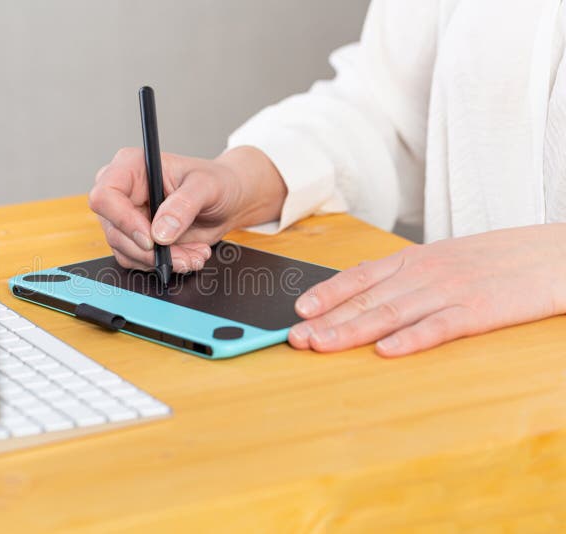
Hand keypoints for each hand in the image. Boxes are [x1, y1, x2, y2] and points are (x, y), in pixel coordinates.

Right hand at [89, 146, 285, 271]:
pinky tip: (188, 255)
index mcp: (132, 167)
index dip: (123, 221)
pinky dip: (164, 264)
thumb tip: (160, 232)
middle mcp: (123, 192)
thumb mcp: (206, 187)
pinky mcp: (136, 238)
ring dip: (161, 260)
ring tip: (194, 254)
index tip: (151, 239)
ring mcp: (126, 217)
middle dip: (149, 250)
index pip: (105, 196)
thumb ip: (184, 205)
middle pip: (113, 229)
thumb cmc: (216, 182)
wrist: (226, 201)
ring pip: (125, 250)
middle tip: (182, 255)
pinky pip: (137, 260)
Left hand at [289, 224, 565, 356]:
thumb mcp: (445, 258)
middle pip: (367, 299)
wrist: (556, 253)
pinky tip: (387, 351)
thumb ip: (406, 275)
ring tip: (321, 346)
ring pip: (391, 313)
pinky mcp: (480, 311)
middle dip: (326, 320)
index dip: (326, 294)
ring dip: (352, 331)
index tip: (298, 311)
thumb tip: (365, 283)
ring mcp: (451, 291)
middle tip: (294, 338)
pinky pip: (440, 327)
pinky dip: (412, 339)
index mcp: (415, 259)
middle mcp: (425, 273)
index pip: (359, 276)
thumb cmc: (498, 259)